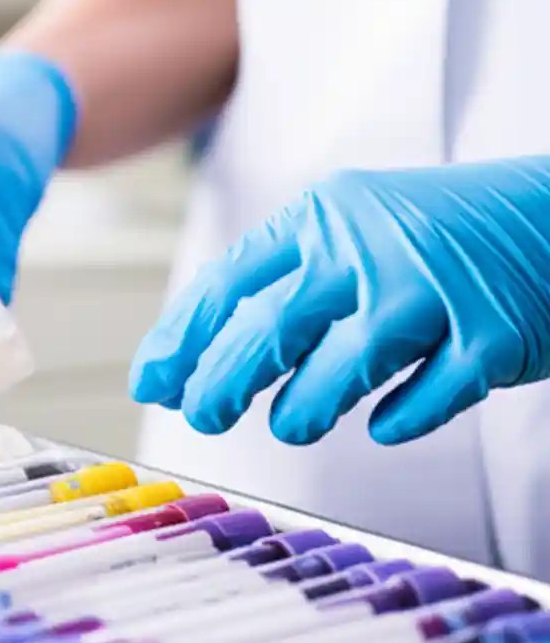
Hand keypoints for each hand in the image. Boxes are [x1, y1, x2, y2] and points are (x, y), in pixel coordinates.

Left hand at [130, 159, 549, 445]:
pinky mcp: (491, 336)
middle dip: (222, 383)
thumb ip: (290, 276)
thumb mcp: (356, 225)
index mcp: (326, 215)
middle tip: (203, 415)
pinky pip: (425, 399)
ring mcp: (432, 290)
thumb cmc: (443, 229)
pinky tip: (381, 427)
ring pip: (340, 369)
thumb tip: (205, 350)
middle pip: (269, 330)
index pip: (230, 281)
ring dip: (303, 409)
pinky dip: (397, 420)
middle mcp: (370, 246)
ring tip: (289, 425)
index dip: (182, 338)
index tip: (152, 380)